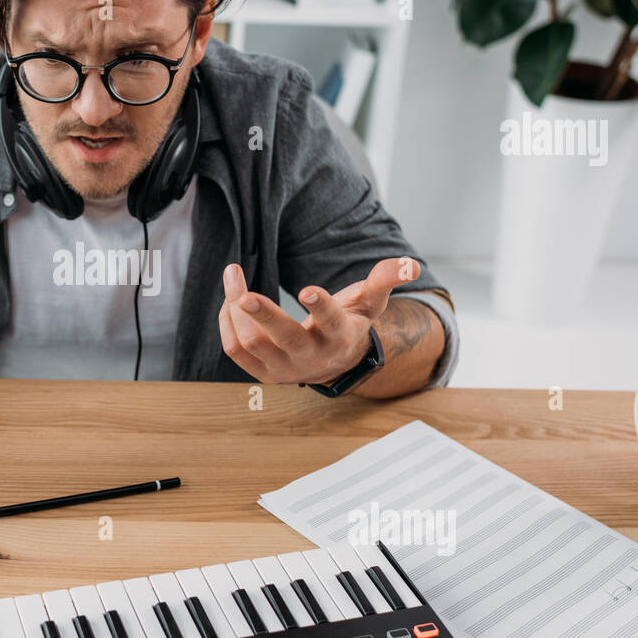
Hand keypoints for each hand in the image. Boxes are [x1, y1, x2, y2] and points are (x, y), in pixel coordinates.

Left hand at [217, 257, 418, 383]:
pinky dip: (227, 324)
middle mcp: (311, 356)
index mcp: (339, 337)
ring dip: (237, 310)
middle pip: (284, 339)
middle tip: (244, 293)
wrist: (333, 364)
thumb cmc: (348, 323)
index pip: (331, 323)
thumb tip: (409, 264)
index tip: (307, 289)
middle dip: (264, 315)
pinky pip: (236, 350)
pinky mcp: (262, 373)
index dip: (320, 307)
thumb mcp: (369, 302)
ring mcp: (284, 368)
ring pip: (252, 343)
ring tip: (233, 277)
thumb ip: (385, 280)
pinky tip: (229, 299)